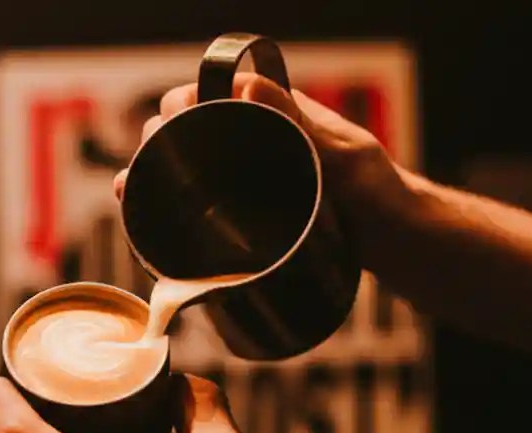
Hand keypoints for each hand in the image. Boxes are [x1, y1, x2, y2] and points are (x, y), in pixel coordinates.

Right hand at [113, 73, 412, 259]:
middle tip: (142, 174)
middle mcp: (258, 146)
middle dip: (158, 147)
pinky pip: (202, 208)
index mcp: (276, 117)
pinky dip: (172, 212)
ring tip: (131, 196)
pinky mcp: (251, 219)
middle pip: (190, 134)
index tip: (163, 129)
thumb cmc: (380, 197)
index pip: (209, 94)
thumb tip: (246, 86)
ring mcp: (253, 182)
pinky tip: (149, 227)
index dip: (177, 107)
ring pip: (190, 171)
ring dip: (155, 180)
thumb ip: (298, 122)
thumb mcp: (341, 157)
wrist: (399, 247)